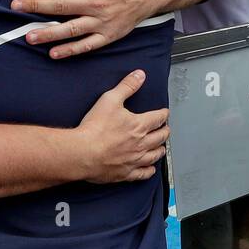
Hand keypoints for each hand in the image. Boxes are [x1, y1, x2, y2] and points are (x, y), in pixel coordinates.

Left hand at [12, 0, 149, 58]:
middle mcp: (96, 3)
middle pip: (62, 6)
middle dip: (37, 7)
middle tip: (15, 8)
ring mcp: (101, 21)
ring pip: (71, 29)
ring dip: (49, 33)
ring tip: (29, 37)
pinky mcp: (107, 36)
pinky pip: (86, 45)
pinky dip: (70, 50)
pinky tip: (53, 53)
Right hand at [74, 70, 169, 184]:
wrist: (83, 152)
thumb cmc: (94, 128)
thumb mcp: (110, 99)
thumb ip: (127, 86)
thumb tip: (139, 75)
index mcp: (139, 125)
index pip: (158, 118)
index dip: (163, 114)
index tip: (164, 113)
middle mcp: (141, 143)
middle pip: (160, 137)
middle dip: (164, 131)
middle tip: (165, 129)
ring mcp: (135, 159)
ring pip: (155, 155)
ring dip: (160, 149)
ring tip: (161, 147)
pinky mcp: (126, 173)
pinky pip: (143, 173)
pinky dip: (150, 170)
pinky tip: (150, 168)